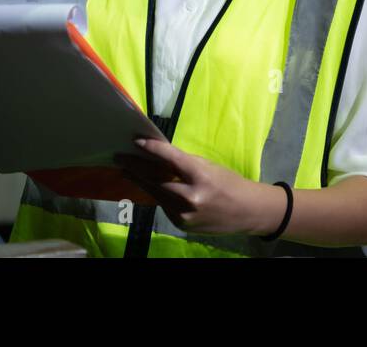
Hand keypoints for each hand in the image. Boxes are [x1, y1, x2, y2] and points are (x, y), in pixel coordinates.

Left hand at [114, 138, 278, 236]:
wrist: (247, 212)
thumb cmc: (229, 183)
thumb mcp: (208, 167)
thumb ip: (184, 164)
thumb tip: (159, 157)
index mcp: (200, 175)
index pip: (170, 159)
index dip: (151, 149)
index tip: (135, 141)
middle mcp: (190, 196)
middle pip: (155, 180)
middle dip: (135, 167)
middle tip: (119, 157)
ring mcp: (184, 214)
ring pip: (156, 194)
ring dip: (141, 181)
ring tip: (127, 170)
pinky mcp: (181, 224)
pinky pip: (164, 205)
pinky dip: (157, 194)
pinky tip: (149, 186)